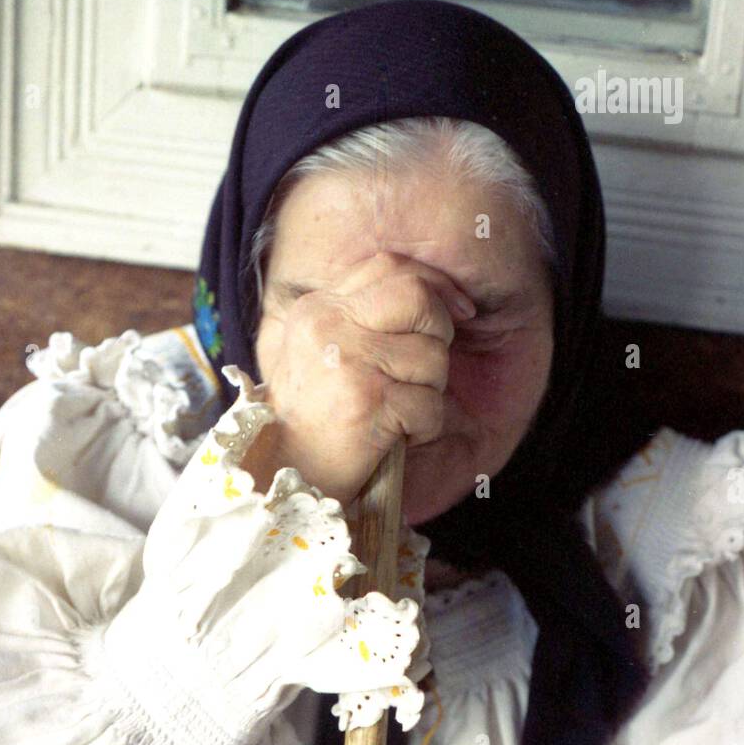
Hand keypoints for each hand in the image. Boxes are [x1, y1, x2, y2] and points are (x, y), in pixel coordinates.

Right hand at [244, 251, 476, 511]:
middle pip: (418, 297)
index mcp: (319, 309)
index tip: (458, 313)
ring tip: (394, 414)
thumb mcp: (326, 354)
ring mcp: (348, 362)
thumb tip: (442, 299)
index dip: (435, 286)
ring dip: (428, 393)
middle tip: (423, 370)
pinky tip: (394, 438)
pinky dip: (423, 429)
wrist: (285, 477)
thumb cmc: (313, 421)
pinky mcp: (368, 402)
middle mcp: (329, 326)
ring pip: (433, 357)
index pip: (390, 267)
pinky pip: (430, 406)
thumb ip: (367, 321)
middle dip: (439, 333)